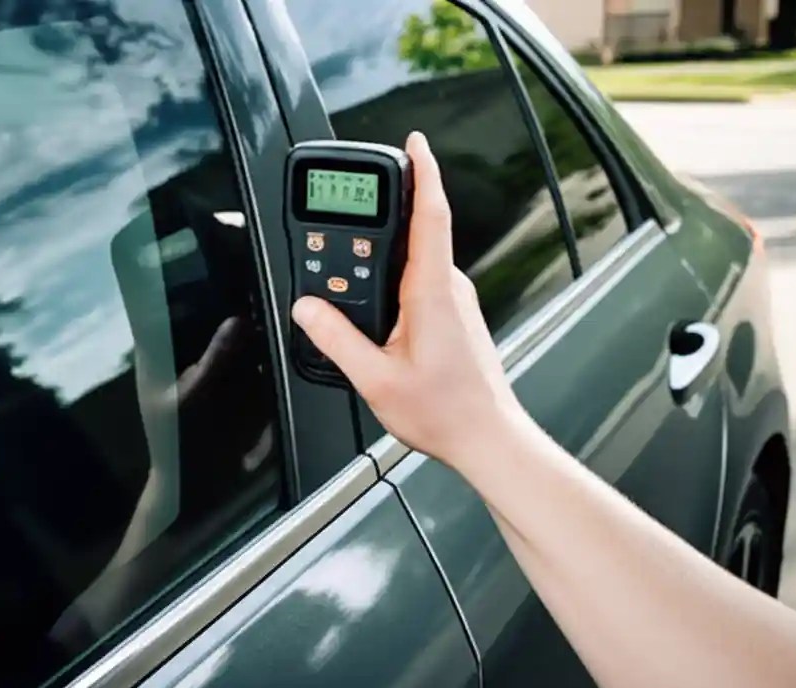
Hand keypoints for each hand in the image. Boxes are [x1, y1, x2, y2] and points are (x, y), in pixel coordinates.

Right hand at [291, 132, 528, 467]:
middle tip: (350, 207)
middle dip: (383, 214)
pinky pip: (421, 282)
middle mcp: (450, 289)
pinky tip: (374, 308)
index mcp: (432, 292)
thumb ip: (337, 339)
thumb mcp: (375, 379)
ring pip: (416, 261)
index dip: (422, 172)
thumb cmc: (445, 413)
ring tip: (350, 271)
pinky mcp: (454, 316)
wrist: (488, 437)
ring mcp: (455, 301)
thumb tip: (307, 307)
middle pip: (416, 231)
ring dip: (384, 256)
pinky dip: (394, 280)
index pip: (430, 215)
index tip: (413, 142)